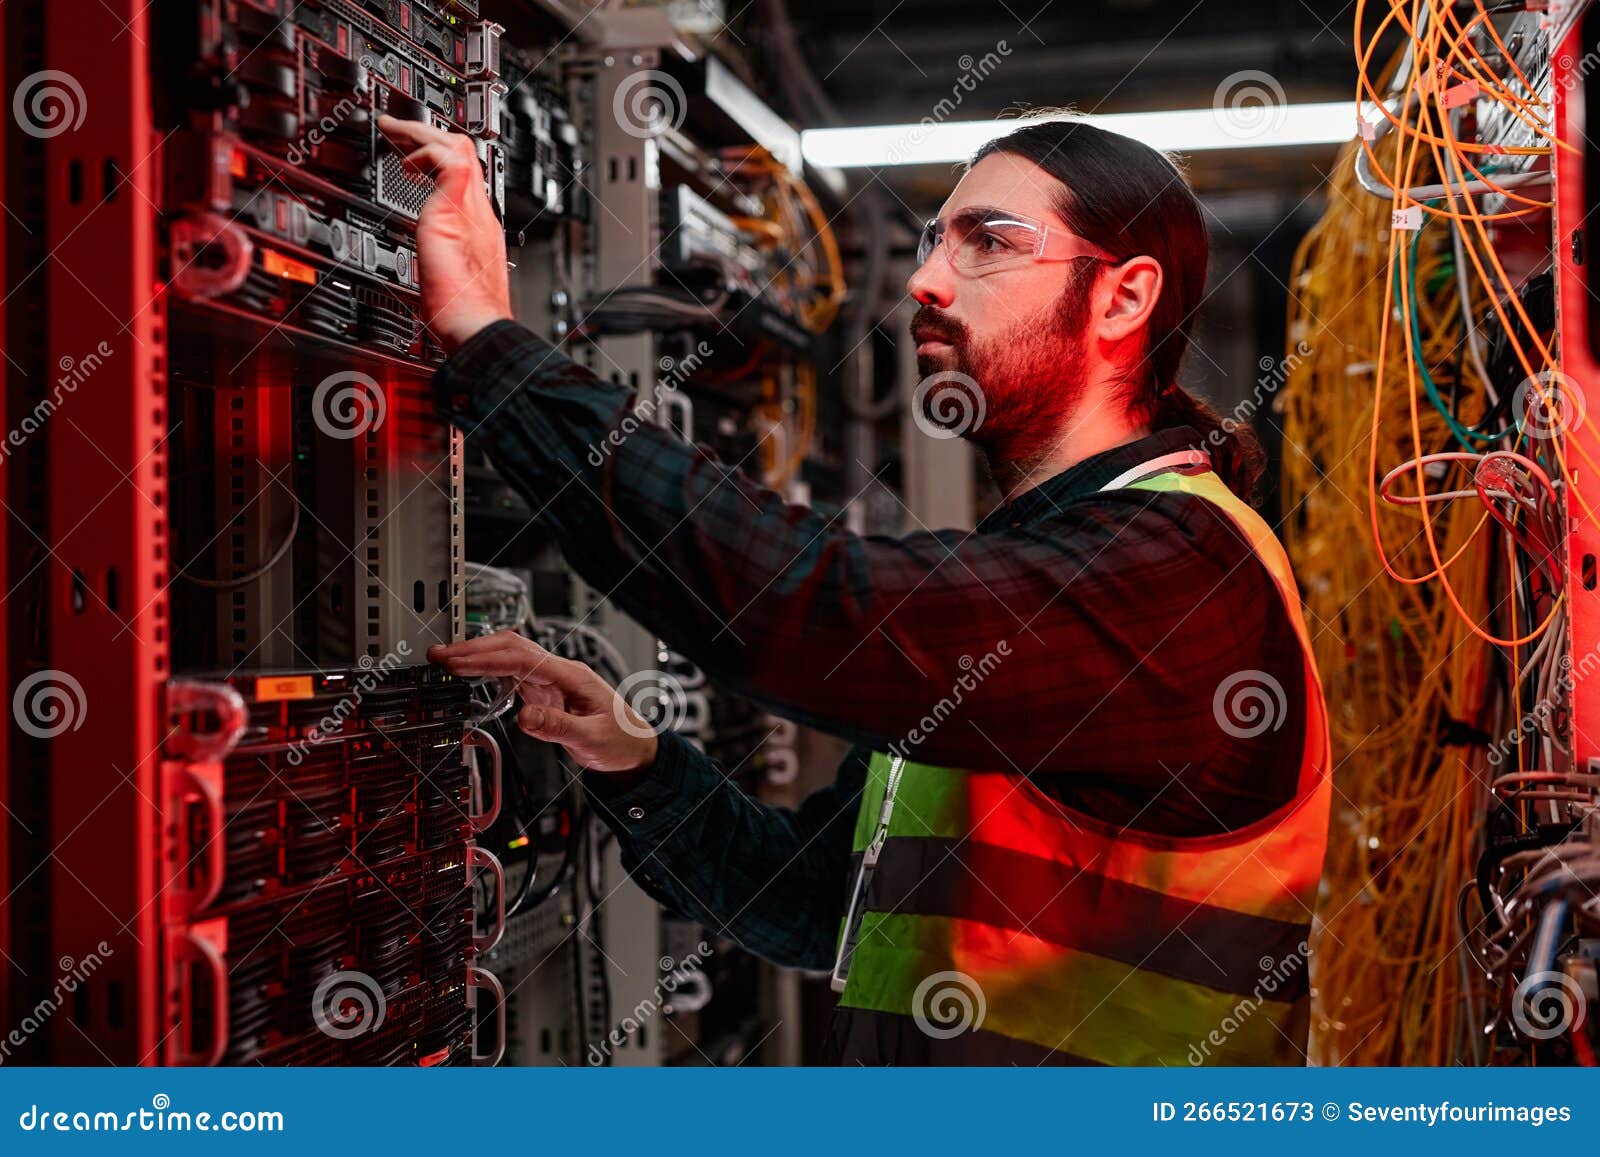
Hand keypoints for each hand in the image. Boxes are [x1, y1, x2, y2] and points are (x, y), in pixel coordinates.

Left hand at [377, 114, 511, 352]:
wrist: (475, 324)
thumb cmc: (462, 312)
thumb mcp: (446, 276)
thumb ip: (437, 257)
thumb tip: (424, 259)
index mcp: (476, 227)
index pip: (464, 175)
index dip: (438, 158)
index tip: (411, 158)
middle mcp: (477, 212)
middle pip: (463, 152)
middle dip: (428, 136)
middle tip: (397, 133)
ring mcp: (470, 209)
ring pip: (456, 147)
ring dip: (421, 135)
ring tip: (394, 134)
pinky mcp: (455, 210)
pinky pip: (447, 161)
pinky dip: (424, 151)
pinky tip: (405, 161)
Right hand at [428, 631, 658, 773]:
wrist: (635, 748)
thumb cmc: (622, 740)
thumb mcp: (592, 738)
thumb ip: (558, 727)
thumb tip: (524, 718)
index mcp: (571, 676)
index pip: (521, 658)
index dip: (487, 658)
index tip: (458, 663)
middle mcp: (560, 672)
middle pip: (512, 648)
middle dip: (474, 648)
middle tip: (440, 655)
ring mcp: (552, 680)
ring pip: (511, 656)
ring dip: (480, 655)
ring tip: (448, 661)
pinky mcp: (546, 692)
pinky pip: (514, 673)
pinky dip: (490, 670)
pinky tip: (473, 674)